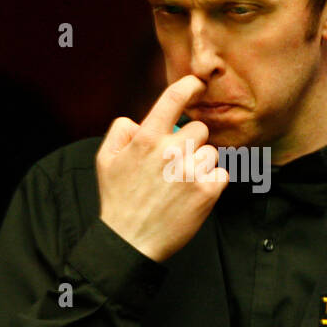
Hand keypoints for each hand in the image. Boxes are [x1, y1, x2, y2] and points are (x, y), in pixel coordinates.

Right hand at [96, 75, 229, 261]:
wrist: (130, 242)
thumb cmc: (119, 200)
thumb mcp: (105, 160)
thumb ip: (121, 131)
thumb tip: (139, 120)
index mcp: (146, 139)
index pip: (173, 99)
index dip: (189, 86)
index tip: (196, 84)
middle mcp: (170, 151)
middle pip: (199, 129)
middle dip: (191, 142)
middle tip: (175, 163)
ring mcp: (190, 171)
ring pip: (210, 152)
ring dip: (200, 164)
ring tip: (181, 183)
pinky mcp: (207, 191)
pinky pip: (221, 174)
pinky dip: (211, 183)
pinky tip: (192, 194)